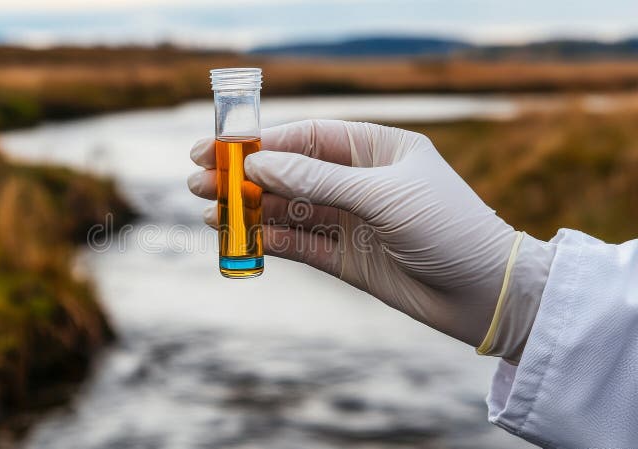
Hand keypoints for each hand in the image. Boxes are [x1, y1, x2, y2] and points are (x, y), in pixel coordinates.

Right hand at [188, 120, 554, 356]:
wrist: (484, 294)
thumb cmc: (446, 228)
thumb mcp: (382, 196)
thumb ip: (317, 180)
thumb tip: (256, 163)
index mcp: (376, 148)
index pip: (305, 138)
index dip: (259, 142)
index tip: (217, 149)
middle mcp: (359, 180)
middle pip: (289, 172)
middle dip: (244, 176)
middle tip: (198, 180)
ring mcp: (351, 219)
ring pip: (288, 208)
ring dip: (250, 209)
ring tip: (208, 211)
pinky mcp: (346, 257)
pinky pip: (299, 243)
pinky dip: (270, 239)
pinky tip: (242, 236)